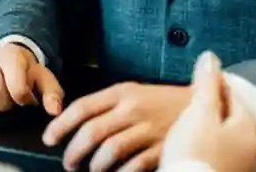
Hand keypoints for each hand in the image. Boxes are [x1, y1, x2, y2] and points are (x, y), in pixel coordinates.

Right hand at [0, 42, 64, 117]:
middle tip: (13, 102)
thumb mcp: (44, 77)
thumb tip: (55, 111)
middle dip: (7, 104)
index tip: (28, 99)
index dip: (25, 99)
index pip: (16, 88)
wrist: (8, 58)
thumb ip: (52, 93)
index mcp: (9, 57)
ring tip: (2, 103)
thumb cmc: (27, 71)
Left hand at [42, 82, 191, 171]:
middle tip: (68, 162)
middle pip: (92, 132)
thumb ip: (107, 105)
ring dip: (94, 166)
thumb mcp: (134, 93)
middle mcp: (133, 109)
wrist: (206, 103)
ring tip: (91, 171)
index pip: (82, 107)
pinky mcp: (163, 147)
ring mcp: (148, 129)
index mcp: (122, 92)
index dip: (61, 125)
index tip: (49, 138)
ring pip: (110, 151)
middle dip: (74, 151)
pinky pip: (133, 166)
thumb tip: (73, 123)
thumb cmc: (162, 101)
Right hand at [162, 52, 255, 171]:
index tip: (204, 78)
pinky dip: (211, 149)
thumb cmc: (194, 153)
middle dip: (216, 109)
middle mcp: (252, 150)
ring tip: (194, 127)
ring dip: (214, 131)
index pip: (235, 96)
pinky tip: (197, 151)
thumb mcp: (199, 113)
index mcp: (248, 129)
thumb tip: (210, 58)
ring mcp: (242, 168)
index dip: (217, 84)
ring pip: (228, 140)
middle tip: (197, 102)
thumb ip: (207, 85)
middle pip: (233, 120)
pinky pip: (221, 157)